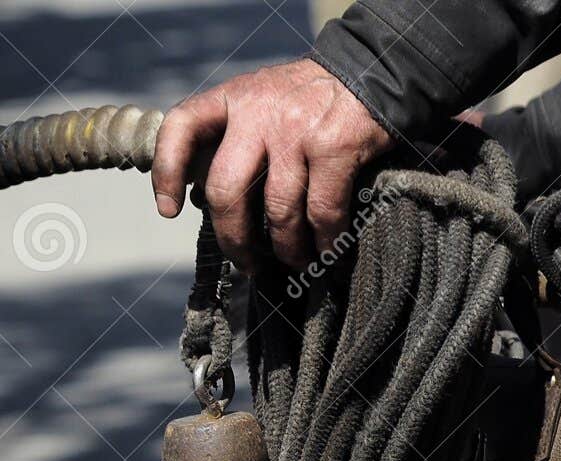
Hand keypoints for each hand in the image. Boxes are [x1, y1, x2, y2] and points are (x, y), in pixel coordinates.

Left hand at [151, 58, 392, 271]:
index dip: (168, 172)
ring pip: (278, 211)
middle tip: (247, 263)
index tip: (169, 211)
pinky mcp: (333, 148)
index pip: (181, 128)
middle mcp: (257, 114)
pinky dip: (325, 242)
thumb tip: (216, 198)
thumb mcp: (262, 99)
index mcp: (232, 99)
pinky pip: (322, 211)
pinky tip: (326, 252)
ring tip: (295, 263)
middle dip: (234, 239)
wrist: (369, 73)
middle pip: (227, 190)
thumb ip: (238, 134)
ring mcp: (295, 132)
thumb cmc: (312, 100)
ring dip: (288, 249)